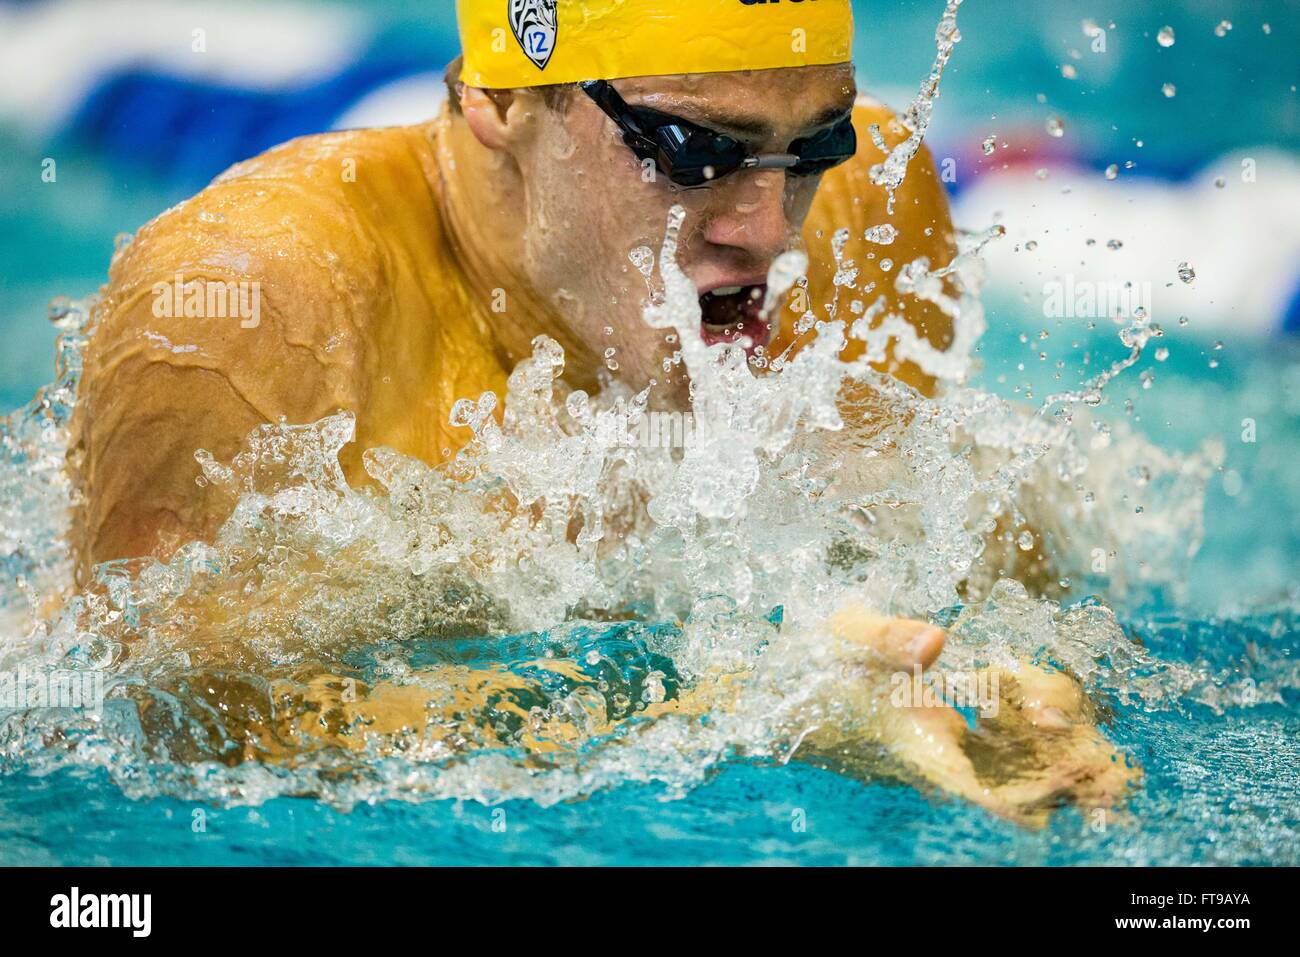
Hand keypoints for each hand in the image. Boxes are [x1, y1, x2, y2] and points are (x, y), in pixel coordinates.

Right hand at [805, 607, 1139, 827]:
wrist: (780, 685)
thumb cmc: (810, 661)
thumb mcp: (844, 637)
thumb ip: (887, 638)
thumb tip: (936, 640)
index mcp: (913, 743)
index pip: (980, 789)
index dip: (1033, 793)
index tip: (1076, 780)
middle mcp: (932, 760)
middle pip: (1009, 789)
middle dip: (1061, 782)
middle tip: (1117, 779)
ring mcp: (938, 755)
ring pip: (1008, 777)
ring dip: (1053, 769)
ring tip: (1108, 770)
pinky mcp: (940, 743)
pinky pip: (995, 760)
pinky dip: (1030, 750)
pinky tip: (1060, 730)